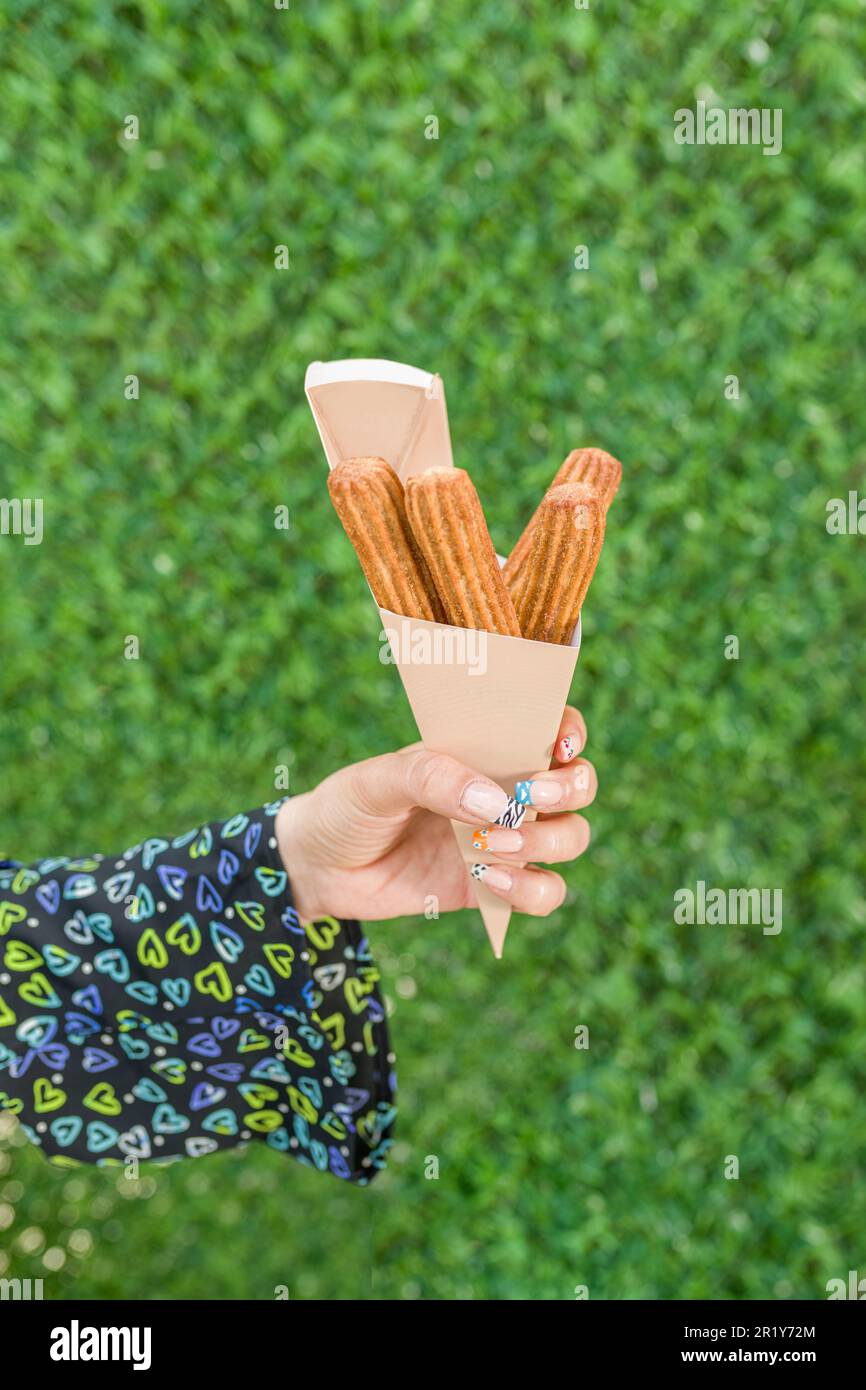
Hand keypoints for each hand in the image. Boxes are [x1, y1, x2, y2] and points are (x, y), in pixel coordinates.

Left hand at [275, 706, 595, 922]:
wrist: (319, 869)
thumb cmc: (347, 807)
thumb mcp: (376, 780)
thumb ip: (430, 777)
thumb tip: (494, 801)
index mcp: (483, 750)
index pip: (549, 728)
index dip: (570, 733)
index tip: (558, 748)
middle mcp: (505, 791)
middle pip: (577, 785)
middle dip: (570, 790)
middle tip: (527, 799)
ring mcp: (504, 840)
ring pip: (571, 838)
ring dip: (548, 842)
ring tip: (491, 847)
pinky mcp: (494, 887)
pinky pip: (544, 892)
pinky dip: (531, 889)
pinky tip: (487, 880)